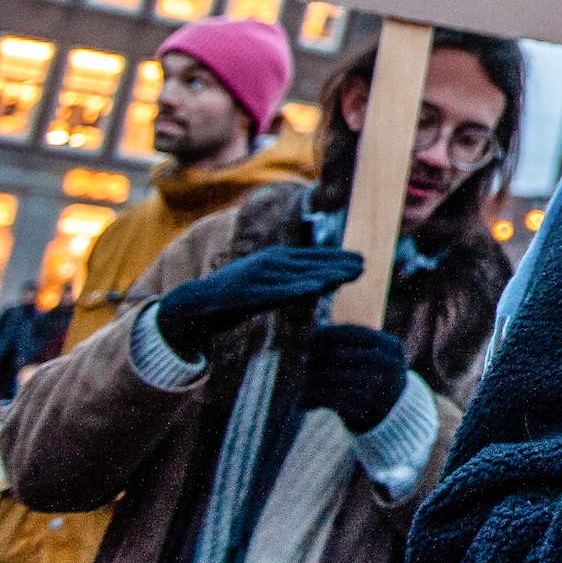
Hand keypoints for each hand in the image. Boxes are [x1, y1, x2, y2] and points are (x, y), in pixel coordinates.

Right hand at [155, 247, 363, 359]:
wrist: (196, 306)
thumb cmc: (236, 297)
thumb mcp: (269, 285)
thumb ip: (294, 282)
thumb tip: (325, 281)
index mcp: (274, 259)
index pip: (312, 257)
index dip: (337, 258)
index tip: (362, 259)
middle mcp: (268, 263)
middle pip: (310, 263)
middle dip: (338, 264)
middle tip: (366, 265)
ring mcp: (257, 277)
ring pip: (298, 276)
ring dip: (327, 274)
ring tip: (351, 275)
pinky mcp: (247, 294)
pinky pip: (277, 292)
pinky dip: (298, 289)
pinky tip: (317, 289)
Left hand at [298, 324, 409, 432]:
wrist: (397, 415)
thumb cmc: (378, 379)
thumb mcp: (377, 356)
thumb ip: (350, 346)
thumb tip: (307, 347)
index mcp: (390, 346)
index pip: (350, 332)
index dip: (325, 334)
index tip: (309, 340)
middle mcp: (385, 363)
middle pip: (337, 354)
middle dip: (316, 358)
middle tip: (306, 362)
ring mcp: (376, 385)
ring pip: (329, 377)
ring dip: (310, 381)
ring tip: (303, 386)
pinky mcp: (363, 407)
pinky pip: (328, 398)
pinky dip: (310, 399)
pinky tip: (302, 403)